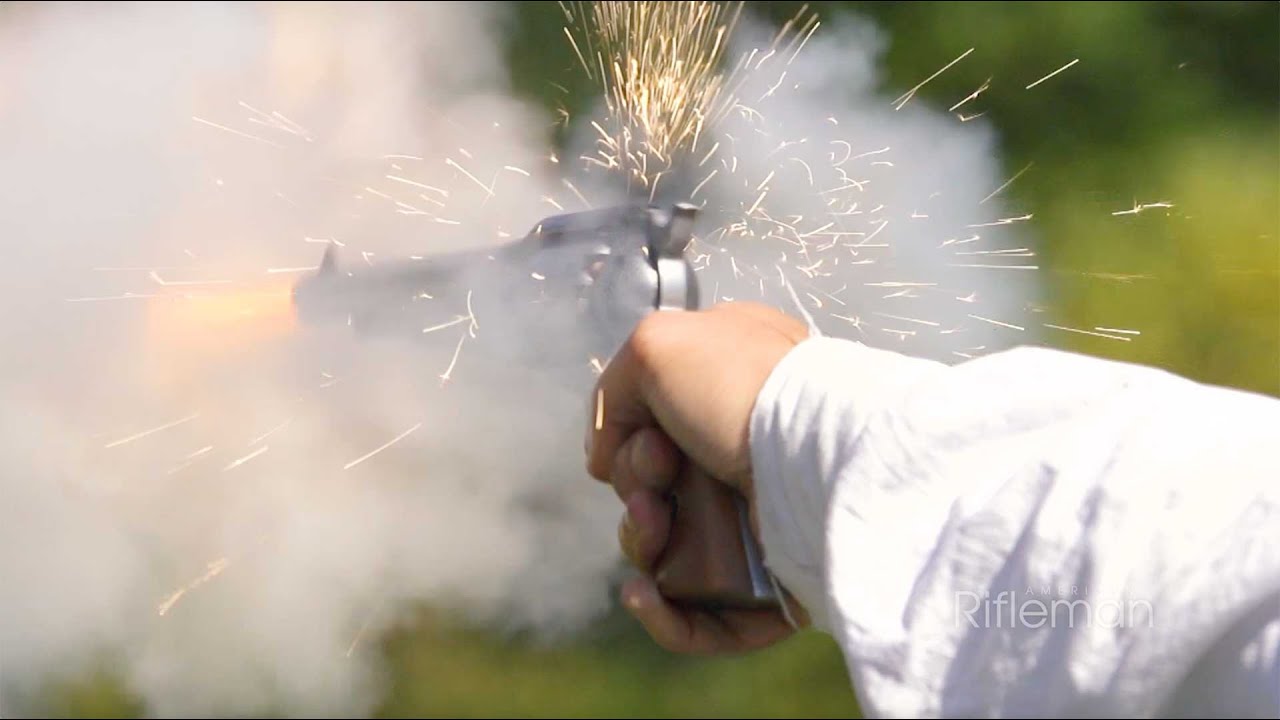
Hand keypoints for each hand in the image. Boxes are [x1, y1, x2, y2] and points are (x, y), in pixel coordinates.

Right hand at [586, 302, 811, 653]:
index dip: (634, 436)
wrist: (812, 453)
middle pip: (656, 487)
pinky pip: (700, 619)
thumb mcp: (656, 345)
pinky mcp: (768, 589)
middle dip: (636, 486)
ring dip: (641, 541)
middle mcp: (742, 455)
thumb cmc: (740, 389)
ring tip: (656, 526)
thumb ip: (615, 393)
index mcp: (730, 393)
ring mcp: (755, 522)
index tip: (647, 435)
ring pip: (669, 551)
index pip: (656, 426)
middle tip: (659, 476)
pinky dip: (663, 614)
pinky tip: (643, 596)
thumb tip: (607, 460)